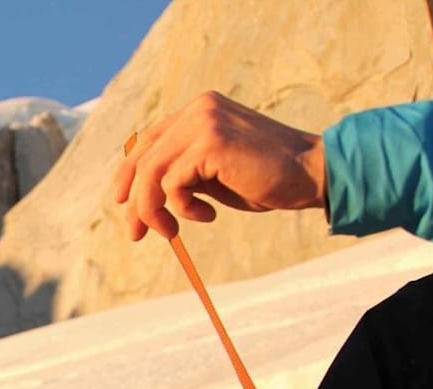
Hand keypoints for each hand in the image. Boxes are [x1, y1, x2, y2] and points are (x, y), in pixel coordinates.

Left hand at [113, 91, 325, 240]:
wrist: (311, 173)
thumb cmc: (266, 178)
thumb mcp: (213, 173)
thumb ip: (183, 172)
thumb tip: (140, 195)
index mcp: (199, 110)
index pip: (147, 141)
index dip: (128, 174)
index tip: (121, 203)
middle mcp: (198, 109)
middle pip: (142, 158)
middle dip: (133, 201)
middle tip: (135, 235)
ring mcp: (203, 122)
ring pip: (151, 173)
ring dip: (152, 210)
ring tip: (171, 232)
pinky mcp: (211, 143)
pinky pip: (173, 184)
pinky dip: (183, 208)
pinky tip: (207, 216)